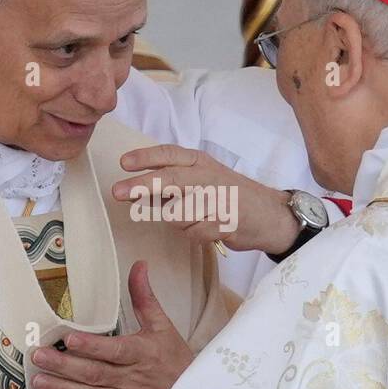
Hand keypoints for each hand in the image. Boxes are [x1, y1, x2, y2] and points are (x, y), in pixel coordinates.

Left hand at [30, 261, 193, 388]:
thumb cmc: (176, 361)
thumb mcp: (164, 327)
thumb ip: (145, 298)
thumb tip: (138, 265)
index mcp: (142, 354)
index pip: (114, 350)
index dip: (92, 346)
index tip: (70, 339)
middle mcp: (131, 380)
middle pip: (94, 373)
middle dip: (64, 366)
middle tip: (39, 357)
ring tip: (38, 381)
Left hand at [111, 144, 300, 254]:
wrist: (269, 215)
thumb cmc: (229, 195)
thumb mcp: (202, 178)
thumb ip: (172, 182)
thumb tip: (135, 190)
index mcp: (201, 161)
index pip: (170, 154)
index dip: (145, 158)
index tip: (123, 164)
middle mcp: (208, 176)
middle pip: (169, 179)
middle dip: (141, 186)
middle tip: (117, 193)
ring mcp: (218, 199)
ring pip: (177, 213)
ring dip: (177, 221)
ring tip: (196, 217)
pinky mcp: (224, 222)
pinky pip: (192, 232)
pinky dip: (194, 234)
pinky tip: (208, 228)